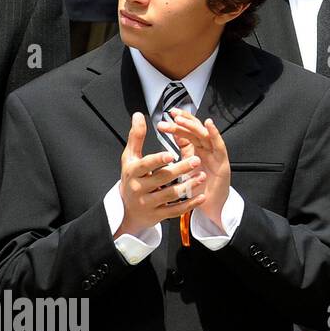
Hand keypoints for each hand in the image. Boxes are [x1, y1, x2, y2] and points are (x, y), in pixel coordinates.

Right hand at [116, 112, 205, 236]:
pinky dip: (189, 204)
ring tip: (202, 175)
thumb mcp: (130, 158)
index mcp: (133, 172)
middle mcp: (139, 189)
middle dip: (180, 169)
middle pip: (162, 178)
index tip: (172, 153)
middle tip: (196, 160)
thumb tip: (138, 115)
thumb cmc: (132, 178)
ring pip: (170, 195)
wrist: (127, 209)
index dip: (158, 160)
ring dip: (188, 186)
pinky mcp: (158, 215)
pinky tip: (201, 196)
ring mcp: (148, 203)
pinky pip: (175, 211)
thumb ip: (136, 137)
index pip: (145, 165)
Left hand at [157, 110, 230, 228]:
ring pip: (206, 135)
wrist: (210, 205)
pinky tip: (209, 125)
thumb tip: (173, 136)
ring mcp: (216, 155)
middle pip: (196, 130)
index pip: (189, 131)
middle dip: (185, 121)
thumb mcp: (185, 167)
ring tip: (182, 119)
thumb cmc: (198, 187)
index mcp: (197, 150)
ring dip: (194, 125)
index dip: (181, 121)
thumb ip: (181, 151)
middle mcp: (207, 150)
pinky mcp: (223, 162)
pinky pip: (220, 146)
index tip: (169, 114)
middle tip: (172, 115)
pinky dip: (215, 134)